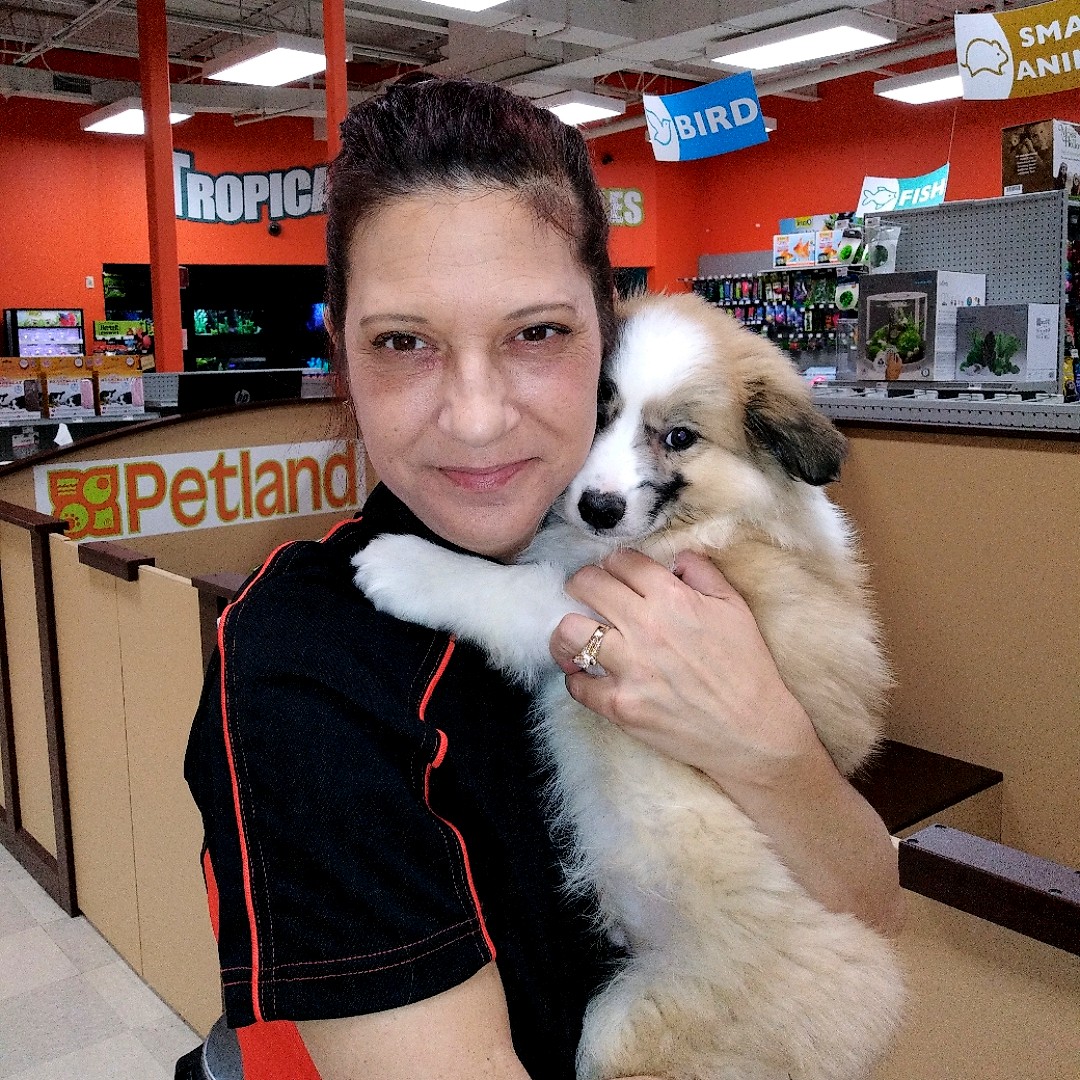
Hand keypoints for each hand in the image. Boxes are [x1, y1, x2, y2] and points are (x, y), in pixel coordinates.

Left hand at [549, 549, 902, 932]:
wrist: (753, 733)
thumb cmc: (747, 668)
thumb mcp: (735, 609)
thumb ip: (704, 573)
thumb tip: (676, 556)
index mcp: (673, 598)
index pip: (621, 561)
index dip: (615, 563)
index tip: (615, 574)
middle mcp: (646, 627)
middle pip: (585, 586)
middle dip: (581, 584)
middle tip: (586, 595)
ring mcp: (630, 668)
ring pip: (568, 632)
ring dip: (566, 631)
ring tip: (575, 635)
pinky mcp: (620, 706)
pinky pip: (576, 684)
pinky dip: (577, 678)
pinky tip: (588, 676)